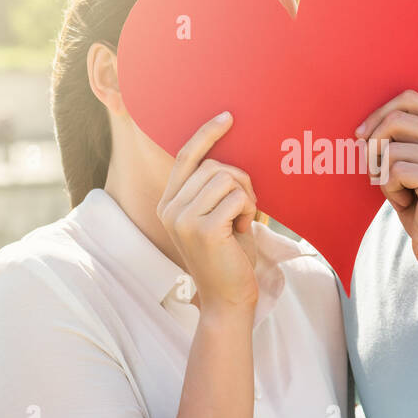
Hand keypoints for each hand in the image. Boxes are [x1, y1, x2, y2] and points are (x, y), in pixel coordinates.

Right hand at [157, 112, 259, 312]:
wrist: (229, 299)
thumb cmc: (230, 256)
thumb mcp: (217, 217)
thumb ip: (215, 189)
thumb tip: (234, 150)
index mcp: (169, 203)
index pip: (186, 156)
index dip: (207, 133)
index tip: (228, 117)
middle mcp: (170, 209)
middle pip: (214, 165)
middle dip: (241, 181)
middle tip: (246, 208)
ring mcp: (182, 218)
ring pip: (227, 178)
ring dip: (246, 197)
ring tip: (242, 222)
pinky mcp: (202, 229)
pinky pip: (237, 196)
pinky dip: (249, 210)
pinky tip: (243, 231)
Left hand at [357, 90, 417, 280]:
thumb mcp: (414, 167)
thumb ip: (399, 142)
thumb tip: (363, 127)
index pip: (409, 99)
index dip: (378, 114)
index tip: (362, 136)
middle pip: (396, 118)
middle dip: (373, 144)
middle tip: (374, 170)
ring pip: (391, 148)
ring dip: (383, 174)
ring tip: (400, 192)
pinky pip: (394, 171)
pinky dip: (389, 189)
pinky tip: (407, 202)